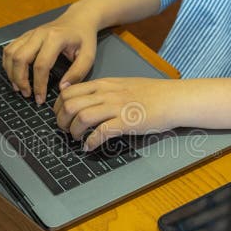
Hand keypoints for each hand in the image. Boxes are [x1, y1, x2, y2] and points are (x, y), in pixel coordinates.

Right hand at [2, 8, 97, 104]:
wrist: (78, 19)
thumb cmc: (84, 38)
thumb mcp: (88, 56)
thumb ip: (77, 73)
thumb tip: (61, 89)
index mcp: (55, 38)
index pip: (41, 65)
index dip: (38, 85)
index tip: (40, 99)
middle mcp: (39, 34)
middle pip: (20, 58)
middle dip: (20, 80)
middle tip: (26, 94)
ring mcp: (30, 33)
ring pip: (11, 53)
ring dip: (11, 73)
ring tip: (18, 87)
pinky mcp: (25, 35)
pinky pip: (9, 49)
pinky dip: (8, 64)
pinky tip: (14, 74)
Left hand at [53, 77, 181, 150]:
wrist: (172, 99)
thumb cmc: (150, 93)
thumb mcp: (121, 84)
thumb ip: (101, 90)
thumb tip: (81, 98)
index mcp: (103, 84)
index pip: (69, 92)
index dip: (58, 107)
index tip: (60, 116)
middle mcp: (106, 93)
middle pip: (70, 105)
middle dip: (61, 121)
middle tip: (66, 130)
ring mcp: (116, 107)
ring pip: (82, 117)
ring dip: (74, 132)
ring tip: (77, 138)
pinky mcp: (126, 122)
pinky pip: (101, 132)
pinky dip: (91, 142)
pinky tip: (90, 147)